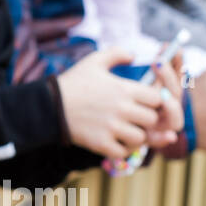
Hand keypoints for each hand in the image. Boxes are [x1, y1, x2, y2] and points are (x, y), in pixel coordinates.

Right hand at [55, 46, 170, 157]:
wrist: (48, 104)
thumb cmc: (72, 82)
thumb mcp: (94, 61)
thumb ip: (117, 53)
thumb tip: (134, 55)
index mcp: (124, 89)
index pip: (158, 98)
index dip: (154, 101)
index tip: (144, 102)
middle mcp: (121, 109)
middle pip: (152, 119)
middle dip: (146, 119)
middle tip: (135, 118)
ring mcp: (111, 128)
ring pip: (140, 138)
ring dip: (136, 136)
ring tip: (126, 131)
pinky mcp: (100, 143)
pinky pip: (123, 152)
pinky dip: (123, 149)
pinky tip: (116, 141)